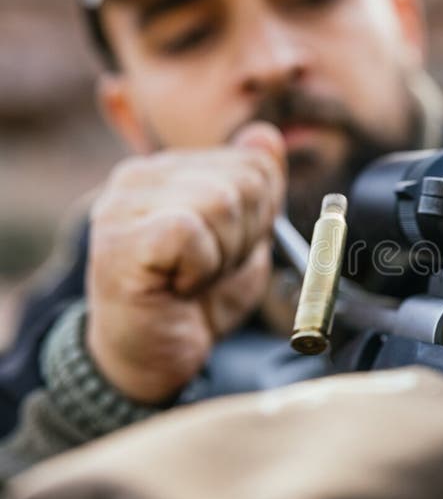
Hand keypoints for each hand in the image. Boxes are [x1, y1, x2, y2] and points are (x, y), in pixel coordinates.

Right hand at [85, 123, 286, 403]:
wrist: (150, 361)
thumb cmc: (194, 302)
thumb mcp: (243, 241)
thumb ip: (258, 191)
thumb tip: (265, 136)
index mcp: (172, 169)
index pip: (256, 162)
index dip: (264, 215)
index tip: (231, 250)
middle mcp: (141, 176)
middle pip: (245, 180)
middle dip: (248, 236)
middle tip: (211, 270)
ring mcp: (124, 205)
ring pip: (222, 201)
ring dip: (226, 254)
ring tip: (194, 279)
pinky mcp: (120, 239)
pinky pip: (190, 231)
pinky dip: (201, 267)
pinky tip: (178, 287)